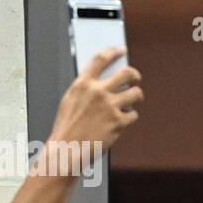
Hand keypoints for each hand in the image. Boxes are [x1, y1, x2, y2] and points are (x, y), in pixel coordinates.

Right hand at [45, 45, 142, 160]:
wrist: (66, 152)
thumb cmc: (66, 129)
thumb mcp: (70, 103)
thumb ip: (86, 89)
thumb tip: (107, 80)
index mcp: (82, 85)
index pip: (101, 59)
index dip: (113, 52)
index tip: (120, 50)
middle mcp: (97, 92)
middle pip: (127, 73)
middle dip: (134, 75)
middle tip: (135, 79)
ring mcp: (110, 107)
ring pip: (136, 93)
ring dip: (137, 97)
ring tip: (132, 102)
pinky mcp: (119, 122)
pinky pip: (133, 114)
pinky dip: (128, 118)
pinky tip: (120, 123)